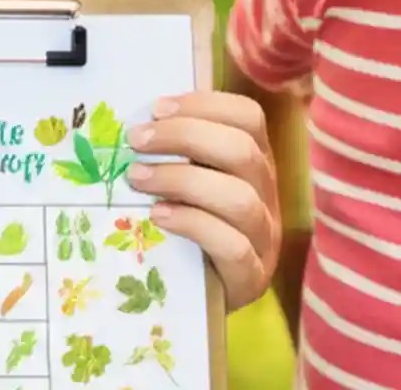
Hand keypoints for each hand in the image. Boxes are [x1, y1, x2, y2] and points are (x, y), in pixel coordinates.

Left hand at [124, 92, 280, 310]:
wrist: (198, 296)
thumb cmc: (185, 227)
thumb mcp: (184, 182)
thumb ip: (174, 151)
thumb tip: (134, 119)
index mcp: (253, 162)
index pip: (248, 117)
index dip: (204, 104)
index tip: (156, 108)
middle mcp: (266, 194)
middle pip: (242, 151)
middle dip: (184, 136)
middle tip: (136, 140)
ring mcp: (264, 237)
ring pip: (239, 198)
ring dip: (181, 179)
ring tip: (137, 178)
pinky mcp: (252, 276)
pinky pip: (232, 246)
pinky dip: (192, 224)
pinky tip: (158, 216)